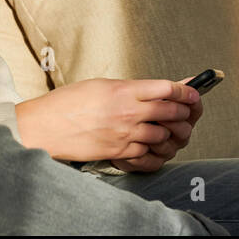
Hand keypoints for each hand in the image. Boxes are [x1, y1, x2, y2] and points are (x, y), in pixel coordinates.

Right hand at [14, 76, 199, 164]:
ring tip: (174, 131)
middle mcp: (128, 112)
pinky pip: (146, 154)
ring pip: (162, 135)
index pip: (166, 89)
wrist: (46, 126)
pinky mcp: (118, 151)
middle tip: (187, 112)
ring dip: (172, 134)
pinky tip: (155, 147)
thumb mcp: (100, 85)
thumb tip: (148, 90)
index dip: (184, 91)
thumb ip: (126, 88)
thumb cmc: (67, 103)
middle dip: (184, 112)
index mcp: (124, 90)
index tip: (192, 92)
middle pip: (170, 112)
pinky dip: (155, 151)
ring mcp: (124, 134)